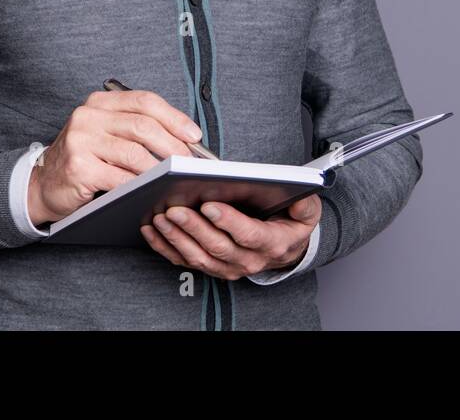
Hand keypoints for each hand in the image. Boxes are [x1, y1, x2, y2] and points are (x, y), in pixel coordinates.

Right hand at [27, 88, 203, 225]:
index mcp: (100, 103)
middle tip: (189, 162)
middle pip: (143, 126)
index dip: (174, 118)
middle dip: (173, 145)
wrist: (43, 185)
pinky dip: (140, 185)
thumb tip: (183, 140)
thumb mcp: (106, 134)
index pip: (144, 101)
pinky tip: (151, 189)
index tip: (194, 135)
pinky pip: (120, 177)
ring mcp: (81, 141)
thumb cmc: (84, 159)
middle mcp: (88, 116)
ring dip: (160, 168)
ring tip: (174, 176)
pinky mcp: (78, 167)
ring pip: (134, 153)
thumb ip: (136, 130)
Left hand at [141, 194, 321, 280]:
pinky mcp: (211, 266)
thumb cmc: (290, 225)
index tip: (210, 205)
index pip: (248, 235)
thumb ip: (304, 203)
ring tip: (161, 217)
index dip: (228, 221)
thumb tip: (300, 192)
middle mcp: (248, 260)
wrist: (284, 249)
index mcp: (270, 244)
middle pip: (217, 246)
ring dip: (176, 238)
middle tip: (176, 209)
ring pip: (198, 256)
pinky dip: (166, 247)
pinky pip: (185, 260)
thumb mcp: (306, 211)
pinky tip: (153, 231)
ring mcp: (227, 266)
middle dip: (194, 227)